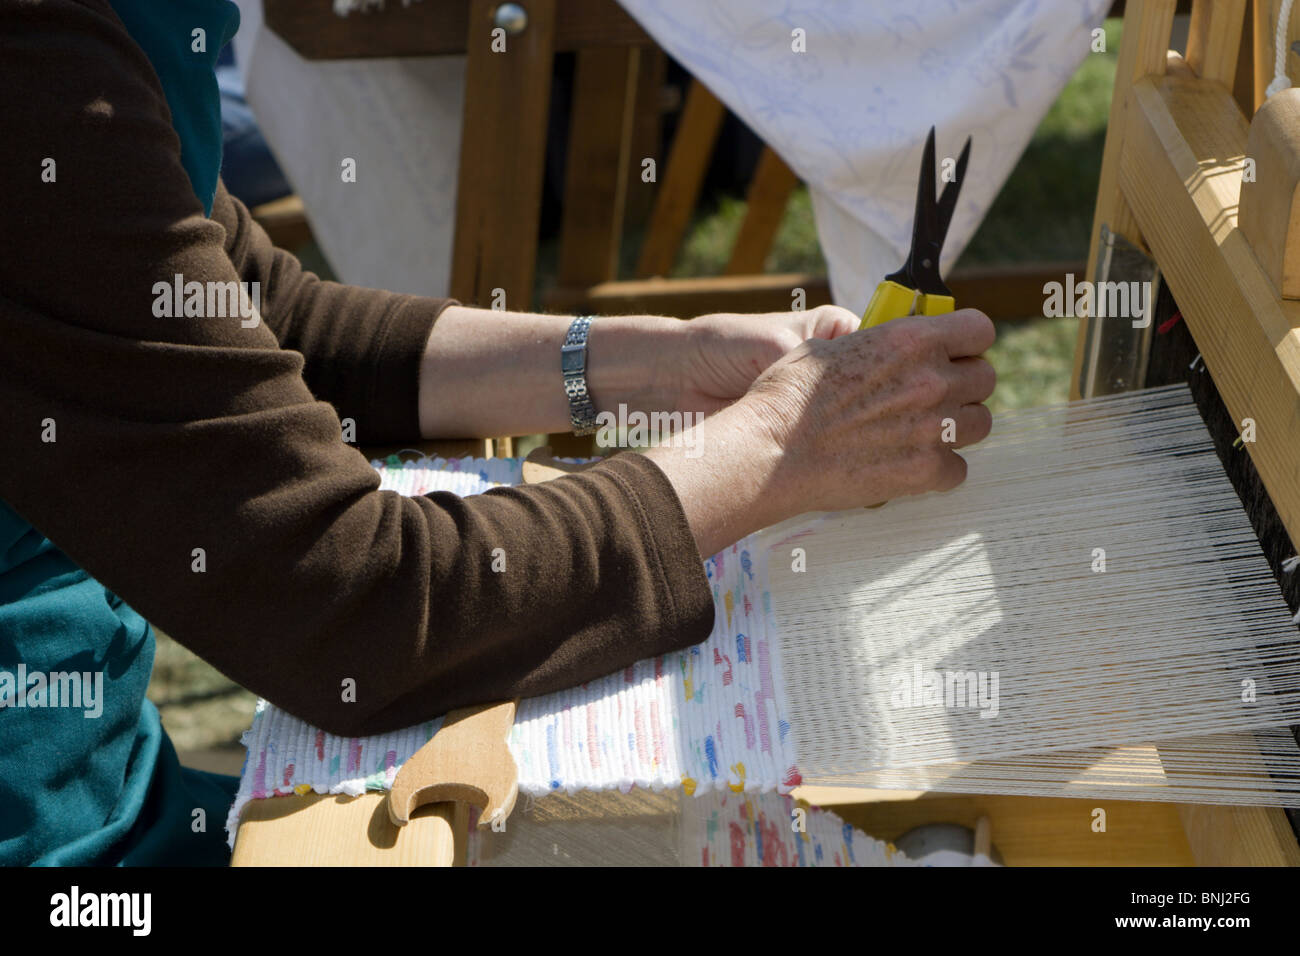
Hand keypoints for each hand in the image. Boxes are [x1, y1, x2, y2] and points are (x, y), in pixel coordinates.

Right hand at [644, 309, 995, 556]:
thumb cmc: (788, 396)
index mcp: (911, 339)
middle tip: (933, 398)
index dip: (968, 343)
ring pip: (979, 424)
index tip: (954, 354)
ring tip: (921, 433)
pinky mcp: (925, 471)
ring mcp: (932, 427)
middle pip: (985, 378)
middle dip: (964, 386)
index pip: (979, 330)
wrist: (772, 451)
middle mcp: (931, 379)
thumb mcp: (831, 346)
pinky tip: (907, 464)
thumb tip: (892, 348)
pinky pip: (958, 470)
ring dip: (955, 428)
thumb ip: (878, 344)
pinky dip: (938, 471)